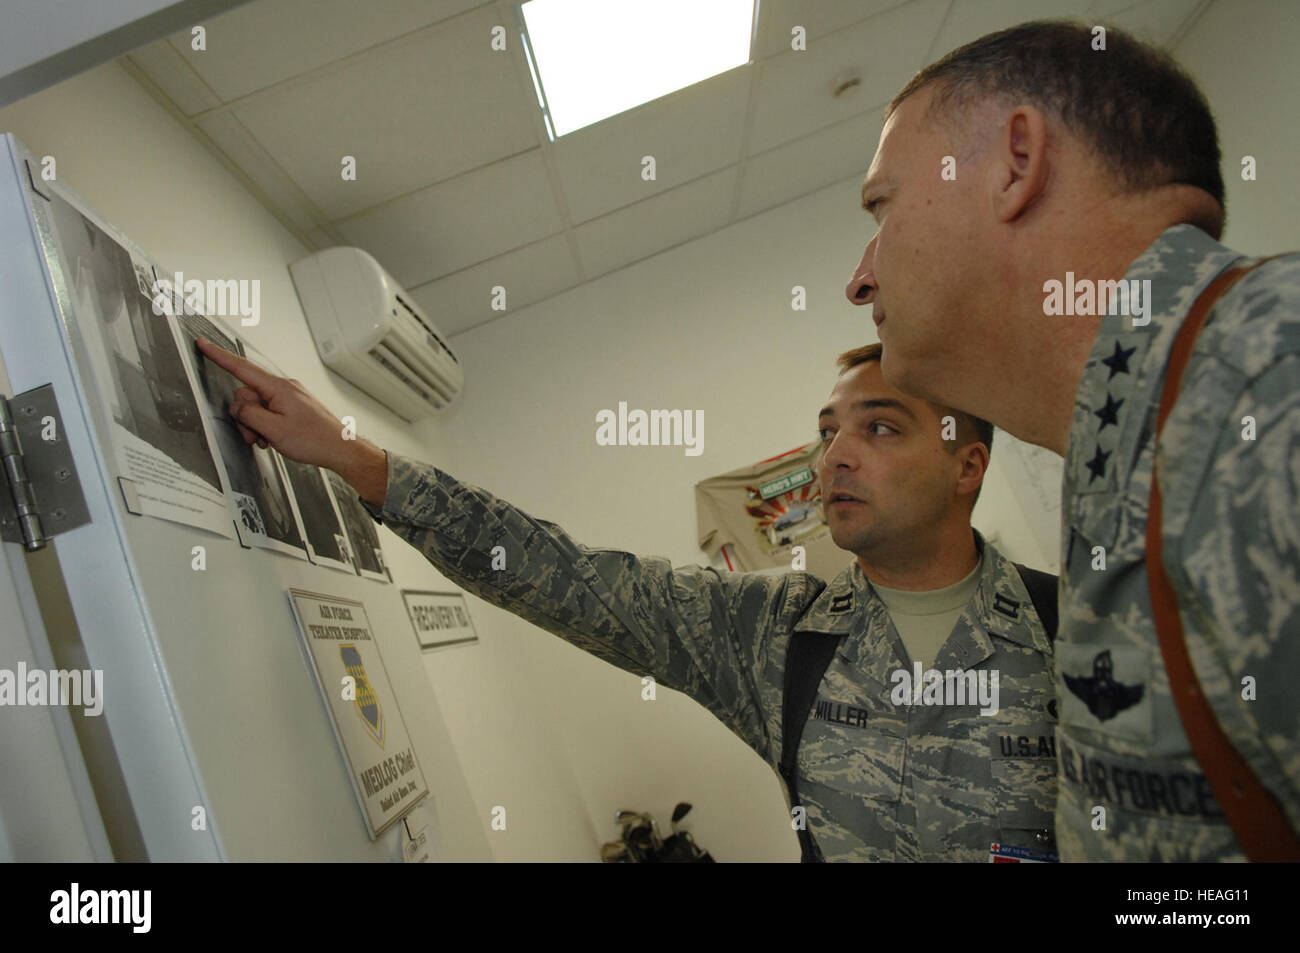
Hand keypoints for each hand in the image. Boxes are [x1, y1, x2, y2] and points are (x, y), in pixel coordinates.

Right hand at [194, 337, 376, 477]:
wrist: (340, 449)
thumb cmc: (315, 440)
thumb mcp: (274, 430)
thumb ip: (250, 414)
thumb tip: (238, 406)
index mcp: (279, 388)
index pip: (242, 368)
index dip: (219, 356)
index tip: (204, 344)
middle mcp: (285, 388)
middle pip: (247, 395)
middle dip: (245, 417)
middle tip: (256, 436)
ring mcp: (290, 397)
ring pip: (258, 406)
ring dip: (256, 426)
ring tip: (269, 440)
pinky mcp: (293, 407)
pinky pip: (270, 412)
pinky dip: (267, 426)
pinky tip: (275, 439)